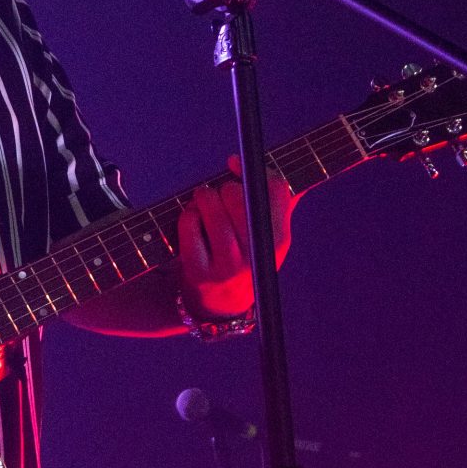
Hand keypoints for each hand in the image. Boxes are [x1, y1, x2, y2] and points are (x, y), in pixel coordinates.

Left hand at [176, 163, 295, 319]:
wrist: (221, 307)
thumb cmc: (245, 257)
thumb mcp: (267, 235)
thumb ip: (272, 197)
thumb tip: (236, 159)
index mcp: (279, 241)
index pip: (274, 189)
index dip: (251, 169)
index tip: (234, 165)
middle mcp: (256, 255)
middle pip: (238, 194)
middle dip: (223, 187)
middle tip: (218, 195)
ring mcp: (227, 266)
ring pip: (211, 205)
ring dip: (203, 196)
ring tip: (203, 201)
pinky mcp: (199, 273)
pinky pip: (189, 224)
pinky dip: (188, 215)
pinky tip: (192, 221)